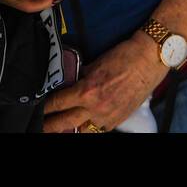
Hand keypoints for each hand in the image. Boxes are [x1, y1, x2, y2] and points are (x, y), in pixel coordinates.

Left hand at [42, 32, 168, 132]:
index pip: (58, 103)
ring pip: (83, 130)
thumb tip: (70, 81)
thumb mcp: (95, 63)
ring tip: (62, 127)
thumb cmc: (124, 56)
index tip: (38, 109)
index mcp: (87, 91)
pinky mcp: (119, 119)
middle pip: (65, 123)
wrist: (149, 59)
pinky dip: (92, 126)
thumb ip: (81, 76)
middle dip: (50, 126)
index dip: (45, 107)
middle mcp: (96, 108)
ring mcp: (108, 116)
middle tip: (41, 127)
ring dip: (72, 128)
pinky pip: (100, 128)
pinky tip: (86, 122)